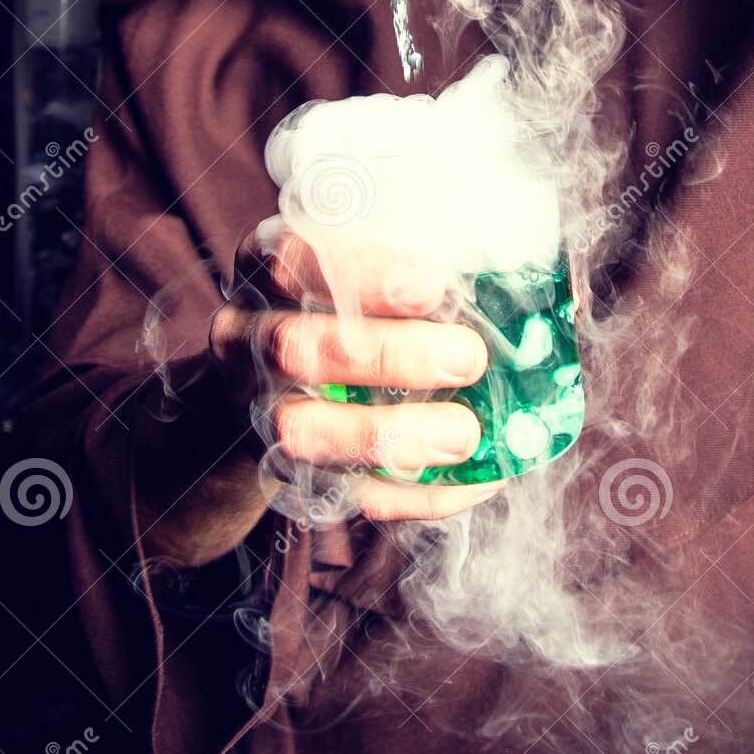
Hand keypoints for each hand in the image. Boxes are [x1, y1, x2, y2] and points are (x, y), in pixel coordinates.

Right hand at [211, 227, 502, 521]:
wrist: (249, 392)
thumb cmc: (331, 308)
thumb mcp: (349, 268)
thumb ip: (406, 266)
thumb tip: (510, 281)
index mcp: (263, 270)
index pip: (290, 258)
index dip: (361, 271)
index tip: (434, 284)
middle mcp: (243, 337)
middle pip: (295, 347)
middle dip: (387, 356)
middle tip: (468, 356)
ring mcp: (254, 410)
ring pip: (301, 429)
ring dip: (389, 434)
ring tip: (465, 434)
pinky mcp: (280, 473)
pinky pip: (338, 493)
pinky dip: (409, 494)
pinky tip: (470, 482)